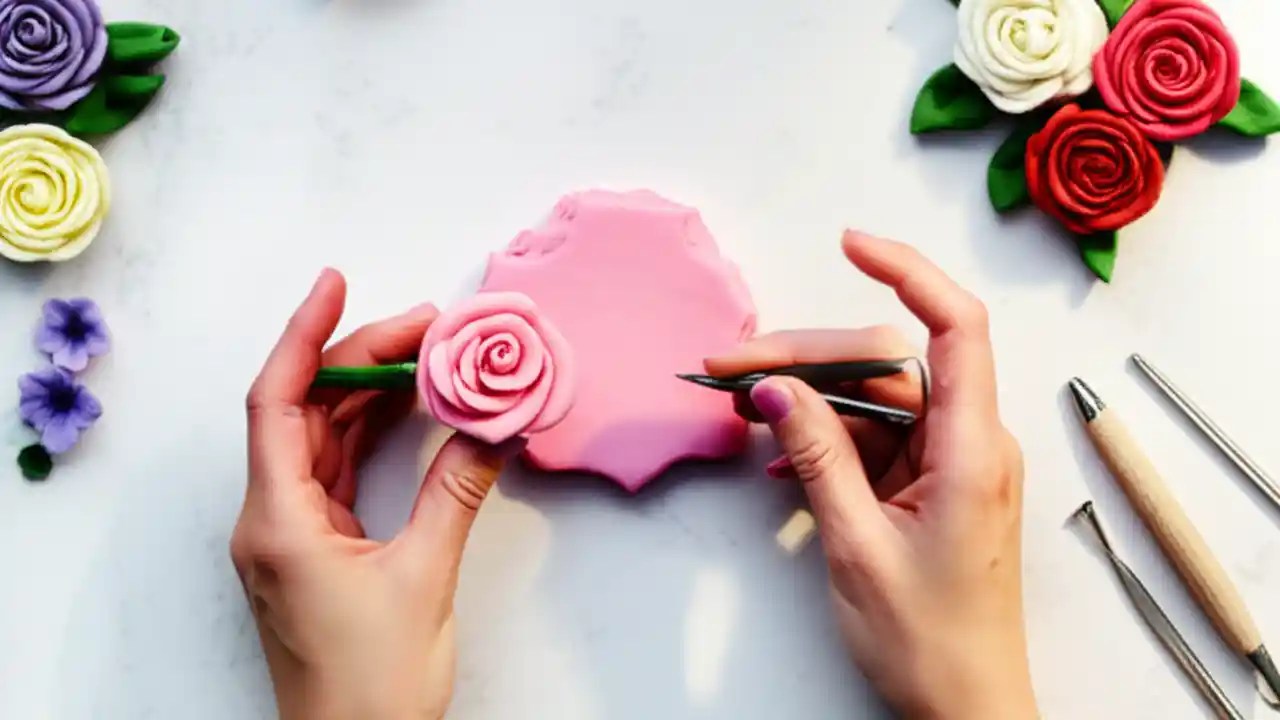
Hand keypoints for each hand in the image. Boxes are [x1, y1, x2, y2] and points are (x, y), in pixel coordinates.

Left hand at [231, 269, 519, 719]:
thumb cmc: (372, 687)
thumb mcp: (424, 580)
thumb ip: (457, 494)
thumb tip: (492, 429)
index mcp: (279, 523)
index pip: (276, 402)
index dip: (305, 334)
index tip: (336, 282)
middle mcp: (273, 520)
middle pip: (305, 411)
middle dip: (360, 357)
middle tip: (427, 324)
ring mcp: (293, 535)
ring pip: (323, 438)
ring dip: (370, 393)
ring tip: (430, 355)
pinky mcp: (317, 550)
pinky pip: (339, 471)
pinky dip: (374, 434)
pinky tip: (414, 410)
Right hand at [707, 232, 1034, 719]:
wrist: (965, 710)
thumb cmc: (930, 643)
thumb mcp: (856, 546)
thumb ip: (816, 458)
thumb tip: (774, 389)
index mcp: (972, 451)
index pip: (956, 328)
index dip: (908, 272)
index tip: (851, 246)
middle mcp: (969, 444)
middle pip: (888, 364)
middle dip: (808, 357)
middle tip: (730, 366)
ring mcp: (948, 465)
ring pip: (873, 400)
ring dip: (808, 400)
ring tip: (739, 404)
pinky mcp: (927, 486)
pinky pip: (873, 441)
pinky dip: (825, 441)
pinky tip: (779, 459)